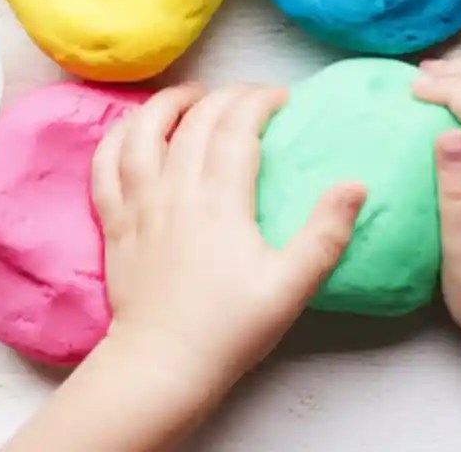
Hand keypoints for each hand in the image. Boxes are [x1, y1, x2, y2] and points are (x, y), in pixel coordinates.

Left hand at [91, 83, 367, 394]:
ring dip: (167, 104)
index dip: (259, 101)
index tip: (281, 98)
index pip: (236, 127)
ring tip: (192, 96)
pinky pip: (105, 165)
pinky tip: (133, 128)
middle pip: (195, 122)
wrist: (163, 364)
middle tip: (249, 96)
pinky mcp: (114, 222)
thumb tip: (356, 184)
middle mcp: (175, 191)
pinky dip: (117, 137)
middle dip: (225, 97)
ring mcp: (139, 204)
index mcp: (220, 201)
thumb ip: (325, 234)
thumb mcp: (291, 287)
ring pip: (142, 132)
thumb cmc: (230, 328)